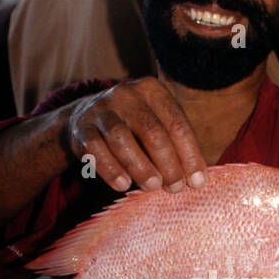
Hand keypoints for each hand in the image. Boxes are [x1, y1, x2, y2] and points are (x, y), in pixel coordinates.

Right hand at [62, 77, 206, 193]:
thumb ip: (176, 148)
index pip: (177, 124)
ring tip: (152, 186)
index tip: (197, 182)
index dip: (189, 156)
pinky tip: (123, 185)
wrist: (86, 118)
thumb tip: (197, 181)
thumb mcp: (157, 126)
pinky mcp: (81, 127)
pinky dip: (111, 169)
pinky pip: (95, 150)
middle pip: (152, 131)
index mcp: (152, 90)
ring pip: (122, 139)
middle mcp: (126, 94)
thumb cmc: (134, 127)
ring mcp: (101, 109)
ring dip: (140, 166)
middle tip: (175, 188)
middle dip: (167, 164)